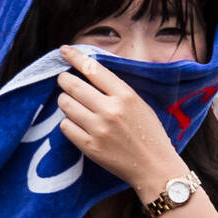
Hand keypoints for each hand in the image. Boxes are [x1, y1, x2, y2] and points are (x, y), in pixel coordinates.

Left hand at [55, 44, 183, 196]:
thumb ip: (116, 89)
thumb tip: (89, 71)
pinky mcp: (90, 147)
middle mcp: (111, 110)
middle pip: (73, 86)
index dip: (75, 57)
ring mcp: (99, 129)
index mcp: (126, 96)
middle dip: (64, 80)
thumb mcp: (139, 104)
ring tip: (70, 102)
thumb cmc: (149, 133)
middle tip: (63, 80)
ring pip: (66, 105)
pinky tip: (76, 123)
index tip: (64, 51)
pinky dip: (68, 122)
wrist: (154, 167)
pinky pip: (65, 126)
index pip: (93, 69)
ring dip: (64, 101)